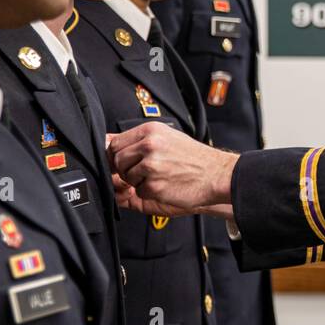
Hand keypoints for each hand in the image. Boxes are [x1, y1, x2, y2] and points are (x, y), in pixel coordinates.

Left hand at [107, 122, 237, 211]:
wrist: (217, 175)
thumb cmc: (195, 159)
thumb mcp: (167, 138)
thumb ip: (139, 141)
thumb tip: (107, 142)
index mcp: (151, 131)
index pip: (115, 143)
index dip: (116, 156)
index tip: (124, 162)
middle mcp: (149, 145)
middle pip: (117, 160)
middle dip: (125, 170)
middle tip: (143, 173)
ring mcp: (151, 166)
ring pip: (125, 177)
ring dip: (138, 182)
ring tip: (159, 177)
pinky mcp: (154, 185)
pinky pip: (139, 192)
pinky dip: (149, 193)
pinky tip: (165, 186)